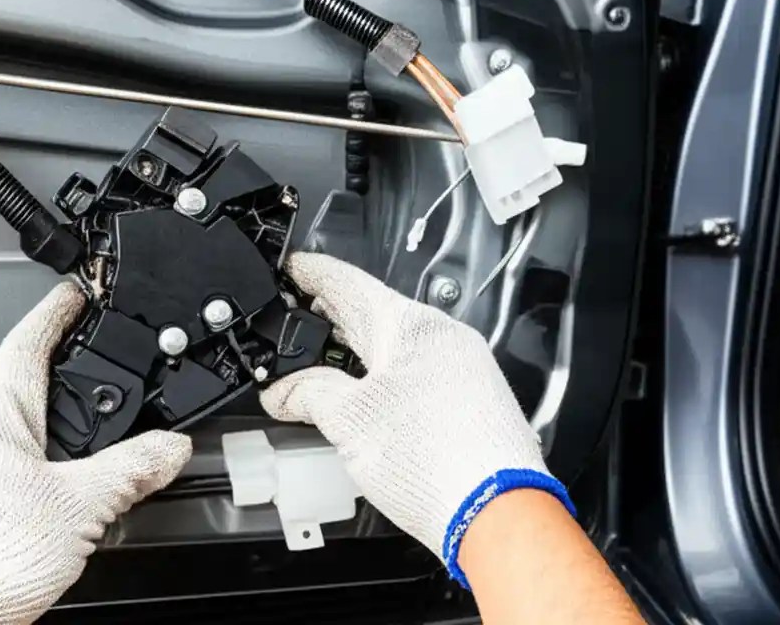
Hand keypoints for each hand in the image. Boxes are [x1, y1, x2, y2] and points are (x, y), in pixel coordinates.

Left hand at [0, 283, 192, 623]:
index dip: (54, 314)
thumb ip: (132, 469)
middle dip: (58, 387)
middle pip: (17, 394)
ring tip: (87, 455)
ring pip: (10, 439)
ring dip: (48, 440)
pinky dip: (33, 477)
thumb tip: (168, 447)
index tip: (71, 294)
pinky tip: (55, 503)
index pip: (25, 346)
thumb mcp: (82, 506)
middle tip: (93, 377)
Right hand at [261, 253, 570, 585]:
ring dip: (351, 353)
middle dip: (327, 316)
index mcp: (413, 326)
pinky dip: (379, 378)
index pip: (348, 282)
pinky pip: (413, 373)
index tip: (290, 266)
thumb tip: (284, 390)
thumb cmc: (438, 462)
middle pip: (371, 313)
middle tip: (290, 316)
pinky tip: (361, 399)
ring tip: (315, 364)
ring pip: (393, 347)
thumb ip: (308, 394)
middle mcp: (443, 338)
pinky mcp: (469, 401)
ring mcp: (460, 369)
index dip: (310, 273)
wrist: (495, 513)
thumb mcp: (350, 422)